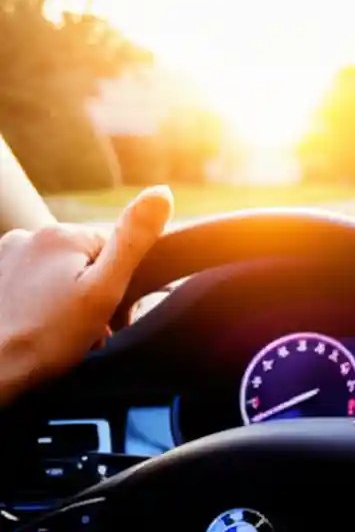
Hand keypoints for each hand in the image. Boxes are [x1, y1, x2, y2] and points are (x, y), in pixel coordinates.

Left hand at [0, 186, 172, 403]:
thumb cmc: (47, 338)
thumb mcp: (104, 290)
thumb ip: (133, 240)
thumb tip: (162, 193)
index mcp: (61, 234)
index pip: (115, 249)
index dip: (122, 284)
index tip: (113, 316)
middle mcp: (28, 236)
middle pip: (85, 261)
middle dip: (94, 294)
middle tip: (89, 331)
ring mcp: (4, 257)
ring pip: (58, 274)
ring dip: (69, 301)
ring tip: (64, 334)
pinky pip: (32, 285)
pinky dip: (42, 305)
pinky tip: (41, 330)